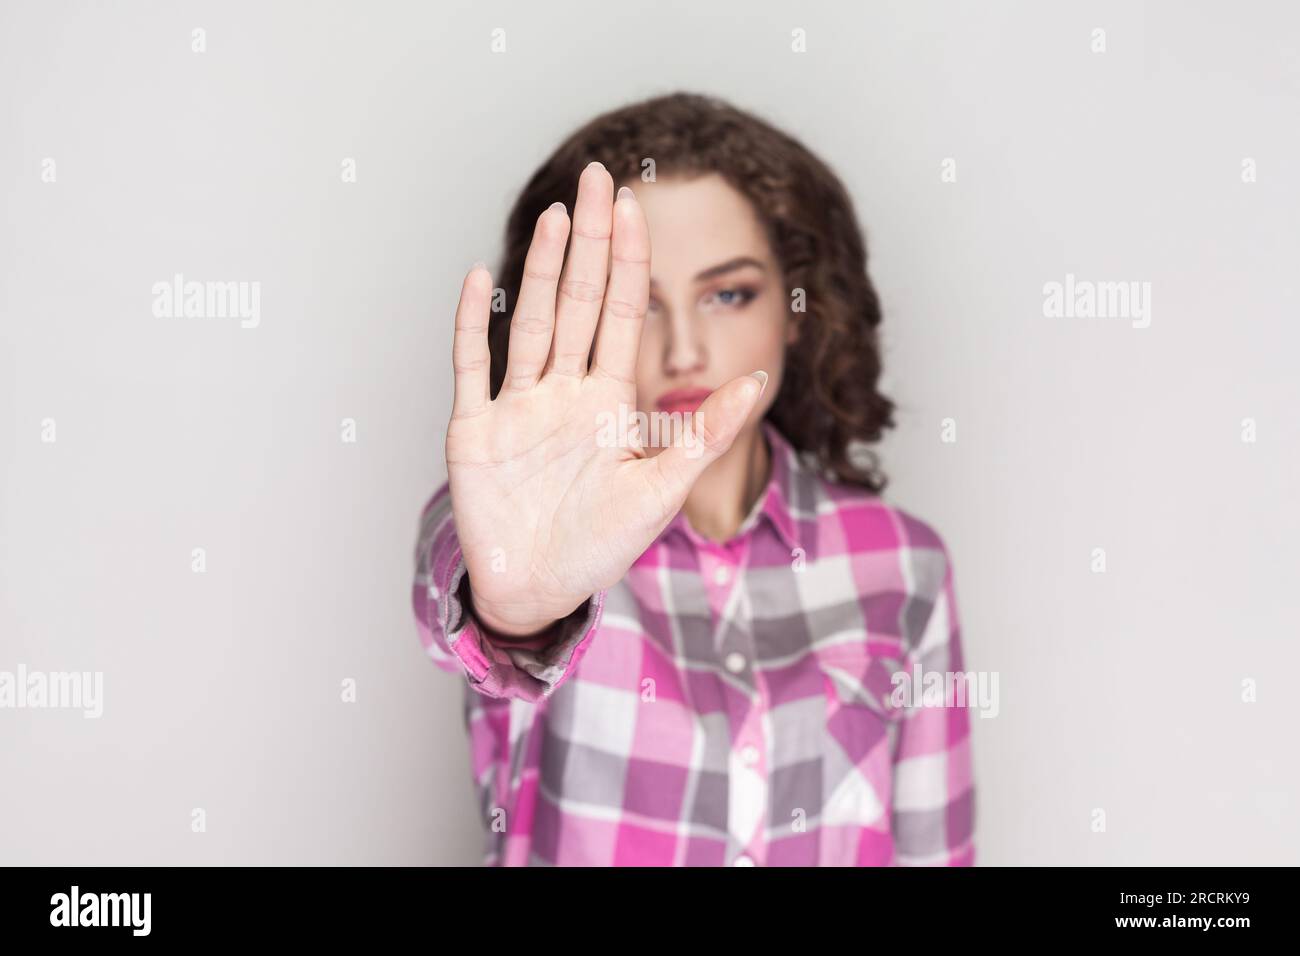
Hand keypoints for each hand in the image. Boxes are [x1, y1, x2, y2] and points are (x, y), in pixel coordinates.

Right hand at [445, 162, 765, 635]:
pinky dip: (472, 324)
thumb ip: (705, 433)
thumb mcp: (664, 488)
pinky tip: (482, 277)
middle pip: (579, 302)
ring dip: (544, 269)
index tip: (634, 206)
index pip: (623, 316)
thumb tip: (759, 381)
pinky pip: (473, 367)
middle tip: (595, 177)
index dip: (630, 261)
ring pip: (532, 322)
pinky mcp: (476, 431)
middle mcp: (563, 393)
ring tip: (558, 216)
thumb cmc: (600, 545)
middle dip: (591, 241)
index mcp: (608, 402)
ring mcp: (518, 407)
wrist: (539, 592)